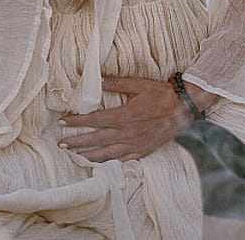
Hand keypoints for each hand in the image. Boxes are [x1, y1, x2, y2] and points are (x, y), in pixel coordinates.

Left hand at [59, 77, 200, 162]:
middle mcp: (126, 133)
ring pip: (107, 153)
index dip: (76, 121)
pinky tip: (101, 165)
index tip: (62, 122)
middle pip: (96, 139)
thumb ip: (116, 83)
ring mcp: (134, 144)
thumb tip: (96, 80)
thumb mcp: (138, 84)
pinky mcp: (142, 151)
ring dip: (89, 155)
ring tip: (75, 157)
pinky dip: (110, 163)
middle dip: (77, 142)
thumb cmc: (160, 95)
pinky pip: (122, 159)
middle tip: (61, 144)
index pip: (93, 120)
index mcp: (123, 116)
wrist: (183, 110)